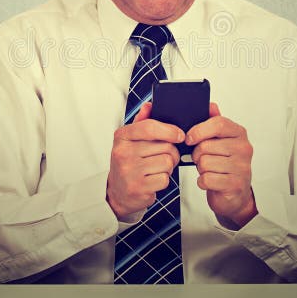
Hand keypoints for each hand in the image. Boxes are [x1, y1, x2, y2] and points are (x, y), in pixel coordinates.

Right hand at [107, 102, 183, 219]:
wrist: (117, 192)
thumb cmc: (128, 162)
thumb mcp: (130, 140)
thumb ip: (141, 122)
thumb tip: (149, 105)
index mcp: (122, 136)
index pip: (149, 127)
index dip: (169, 130)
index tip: (179, 135)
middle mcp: (123, 153)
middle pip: (165, 146)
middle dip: (171, 152)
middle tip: (162, 156)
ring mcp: (130, 171)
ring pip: (167, 162)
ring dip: (168, 166)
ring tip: (157, 168)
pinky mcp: (138, 187)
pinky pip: (165, 179)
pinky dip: (163, 180)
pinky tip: (153, 179)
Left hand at [188, 103, 257, 228]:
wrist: (235, 194)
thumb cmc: (224, 165)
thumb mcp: (220, 141)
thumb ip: (214, 123)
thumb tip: (210, 105)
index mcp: (239, 133)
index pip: (218, 124)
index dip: (199, 130)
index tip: (189, 138)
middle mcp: (244, 148)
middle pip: (206, 146)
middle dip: (197, 154)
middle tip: (202, 159)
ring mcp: (242, 167)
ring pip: (204, 163)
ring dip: (200, 169)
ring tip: (209, 170)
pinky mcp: (235, 184)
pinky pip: (207, 179)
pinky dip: (203, 182)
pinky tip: (210, 181)